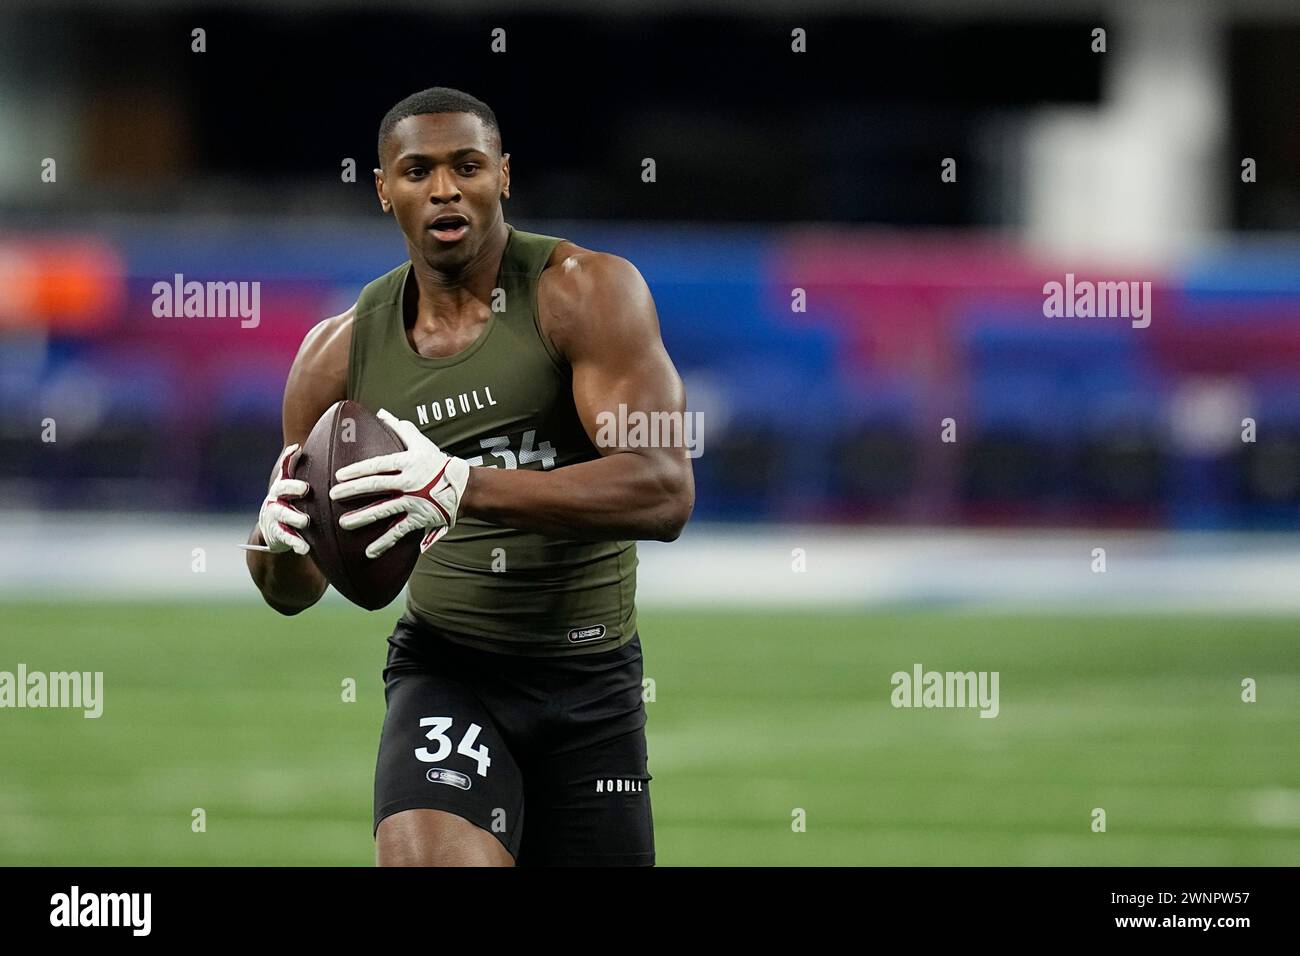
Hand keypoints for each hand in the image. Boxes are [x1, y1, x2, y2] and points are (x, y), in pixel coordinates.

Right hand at [256, 443, 310, 554]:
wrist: (272, 530)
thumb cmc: (286, 502)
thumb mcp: (286, 485)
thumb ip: (290, 467)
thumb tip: (297, 445)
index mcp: (279, 490)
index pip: (283, 482)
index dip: (292, 480)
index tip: (304, 482)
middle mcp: (275, 503)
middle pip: (281, 496)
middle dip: (292, 492)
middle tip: (305, 491)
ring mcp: (275, 520)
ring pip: (283, 518)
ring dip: (294, 518)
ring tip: (306, 521)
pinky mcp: (279, 536)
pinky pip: (287, 539)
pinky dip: (296, 544)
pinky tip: (305, 548)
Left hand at [329, 408, 470, 558]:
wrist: (462, 487)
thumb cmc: (438, 463)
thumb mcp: (421, 443)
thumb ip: (400, 428)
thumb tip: (382, 413)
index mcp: (407, 463)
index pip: (378, 465)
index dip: (358, 470)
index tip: (339, 475)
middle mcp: (408, 482)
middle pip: (376, 486)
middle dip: (353, 491)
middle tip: (333, 495)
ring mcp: (413, 501)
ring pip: (384, 510)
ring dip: (363, 518)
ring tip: (344, 524)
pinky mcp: (419, 518)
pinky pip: (399, 532)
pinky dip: (384, 542)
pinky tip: (369, 551)